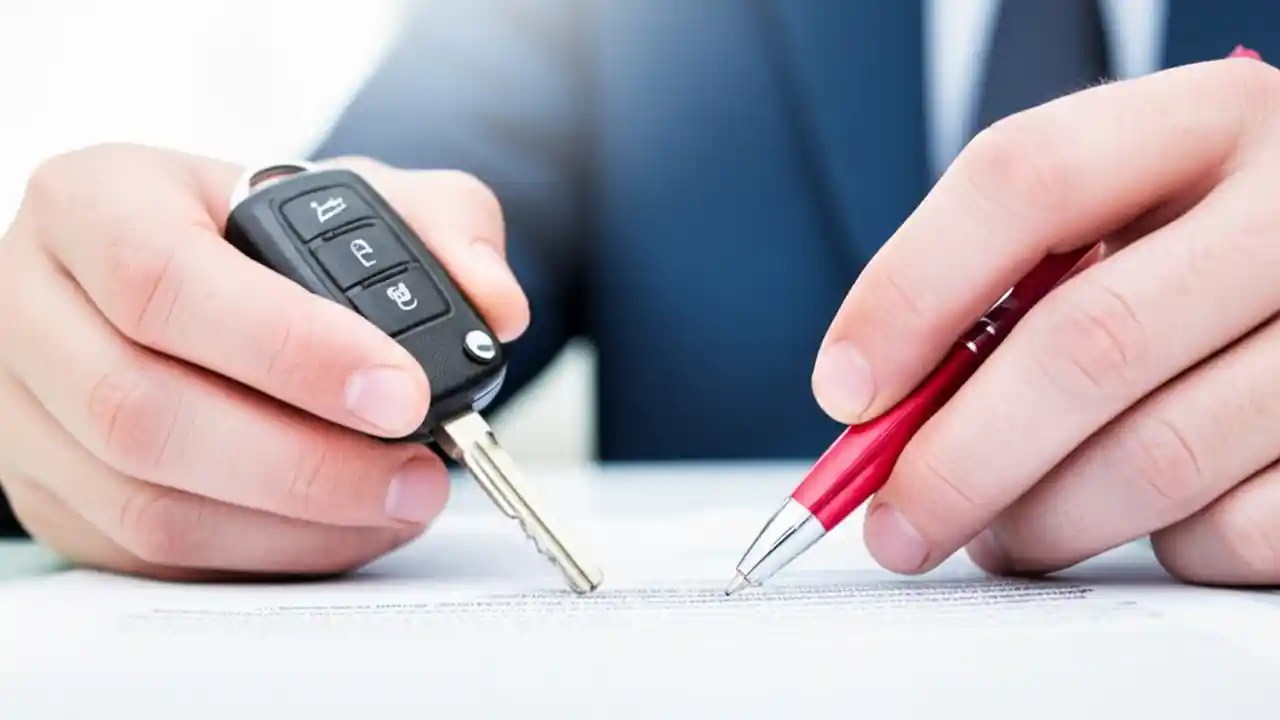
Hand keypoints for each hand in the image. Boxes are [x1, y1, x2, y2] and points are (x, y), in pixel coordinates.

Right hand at [0, 144, 527, 579]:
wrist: (197, 277)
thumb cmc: (266, 234)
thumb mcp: (357, 194)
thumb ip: (443, 224)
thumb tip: (499, 305)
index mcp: (93, 205)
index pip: (166, 281)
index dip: (288, 349)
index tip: (401, 392)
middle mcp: (35, 308)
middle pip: (142, 412)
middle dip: (304, 462)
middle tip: (420, 473)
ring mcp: (26, 414)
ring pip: (146, 502)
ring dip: (294, 523)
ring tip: (401, 503)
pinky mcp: (56, 494)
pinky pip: (154, 554)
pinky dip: (265, 554)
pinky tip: (345, 529)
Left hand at [813, 56, 1279, 584]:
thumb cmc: (1198, 256)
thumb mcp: (1120, 223)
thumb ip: (1008, 289)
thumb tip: (881, 415)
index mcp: (1208, 121)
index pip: (1025, 179)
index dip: (911, 292)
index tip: (846, 390)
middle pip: (1087, 343)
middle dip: (957, 458)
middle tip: (895, 523)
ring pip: (1157, 460)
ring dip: (1041, 521)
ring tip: (1000, 532)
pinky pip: (1232, 531)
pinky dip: (1153, 548)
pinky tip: (1134, 521)